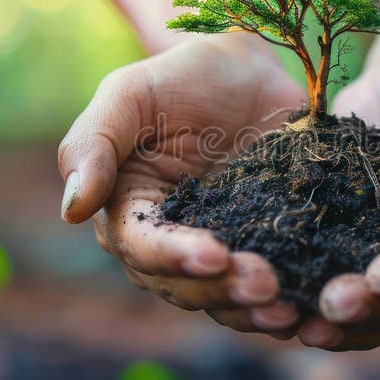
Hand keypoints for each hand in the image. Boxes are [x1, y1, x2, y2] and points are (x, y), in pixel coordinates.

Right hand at [58, 35, 304, 337]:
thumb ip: (93, 145)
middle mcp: (169, 244)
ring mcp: (222, 249)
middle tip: (264, 283)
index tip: (214, 255)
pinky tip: (308, 307)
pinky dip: (286, 303)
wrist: (248, 70)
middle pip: (185, 286)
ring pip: (225, 298)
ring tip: (286, 308)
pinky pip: (271, 286)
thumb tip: (71, 211)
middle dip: (222, 289)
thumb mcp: (129, 94)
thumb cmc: (180, 76)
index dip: (175, 257)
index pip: (143, 247)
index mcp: (128, 212)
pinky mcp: (265, 247)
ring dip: (253, 309)